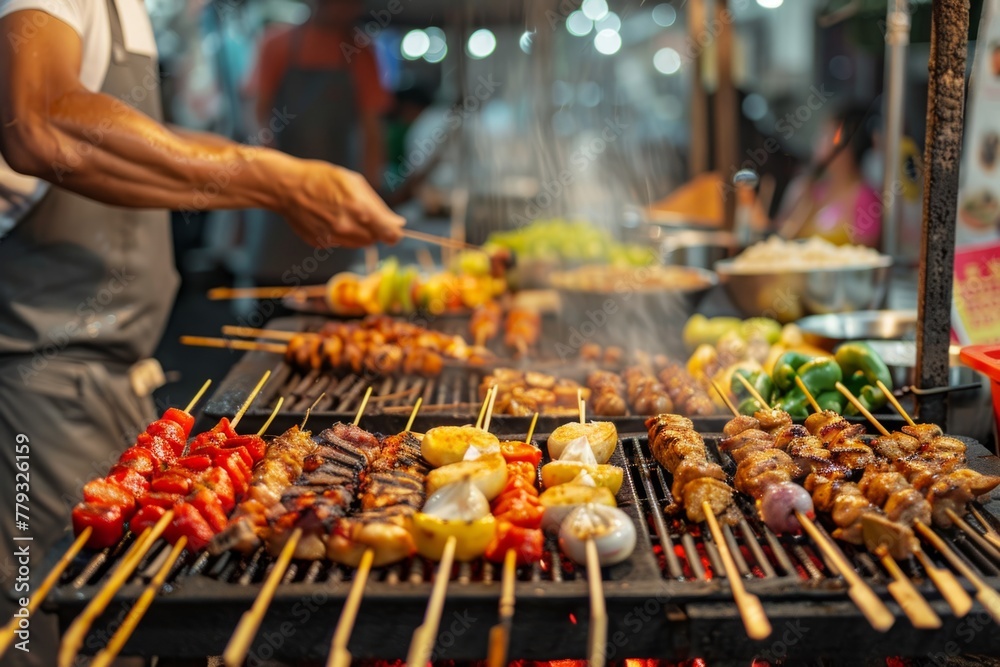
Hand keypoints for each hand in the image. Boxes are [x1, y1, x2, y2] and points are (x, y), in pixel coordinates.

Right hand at [279, 159, 404, 247]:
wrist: (286, 187)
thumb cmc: (322, 178)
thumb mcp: (354, 182)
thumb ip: (378, 205)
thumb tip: (398, 223)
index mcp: (360, 210)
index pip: (390, 235)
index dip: (394, 233)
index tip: (392, 228)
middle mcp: (348, 228)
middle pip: (374, 240)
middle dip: (374, 230)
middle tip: (360, 213)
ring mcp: (333, 238)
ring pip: (358, 244)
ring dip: (357, 232)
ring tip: (342, 212)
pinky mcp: (321, 243)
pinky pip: (340, 243)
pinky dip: (340, 234)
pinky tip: (327, 218)